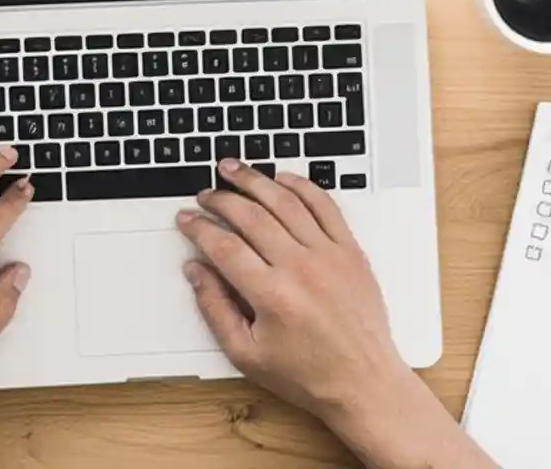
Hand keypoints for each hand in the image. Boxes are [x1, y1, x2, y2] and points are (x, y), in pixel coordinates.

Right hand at [177, 159, 495, 468]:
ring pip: (286, 202)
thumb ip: (215, 308)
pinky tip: (283, 179)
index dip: (199, 228)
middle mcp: (301, 268)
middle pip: (251, 216)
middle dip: (221, 199)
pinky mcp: (350, 252)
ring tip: (234, 169)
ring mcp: (329, 256)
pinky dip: (303, 187)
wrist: (364, 382)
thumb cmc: (308, 374)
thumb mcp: (246, 354)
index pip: (224, 246)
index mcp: (271, 296)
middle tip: (205, 193)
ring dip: (256, 181)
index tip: (186, 218)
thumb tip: (196, 271)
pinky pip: (326, 207)